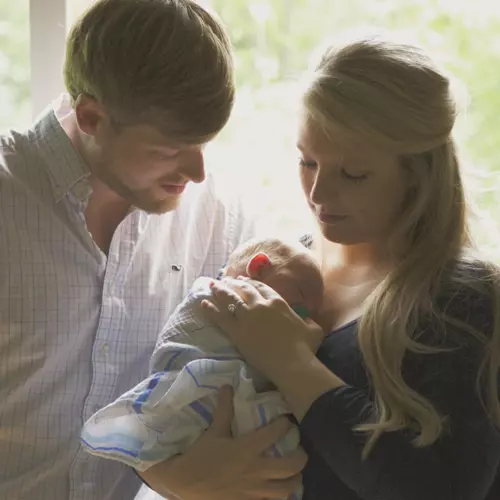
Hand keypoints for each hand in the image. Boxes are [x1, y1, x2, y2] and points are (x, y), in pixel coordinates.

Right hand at [138, 386, 306, 499]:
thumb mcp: (214, 430)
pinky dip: (279, 496)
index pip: (276, 433)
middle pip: (290, 467)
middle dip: (301, 457)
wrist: (185, 483)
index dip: (285, 424)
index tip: (287, 420)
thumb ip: (224, 409)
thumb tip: (228, 386)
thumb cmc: (201, 455)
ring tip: (294, 474)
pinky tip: (278, 490)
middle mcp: (256, 470)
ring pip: (286, 490)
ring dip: (294, 481)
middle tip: (300, 450)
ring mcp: (254, 490)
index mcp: (248, 449)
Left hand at [201, 278, 324, 381]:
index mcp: (278, 302)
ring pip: (230, 300)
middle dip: (233, 283)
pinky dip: (211, 309)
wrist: (292, 363)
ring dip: (219, 291)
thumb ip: (308, 320)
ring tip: (211, 285)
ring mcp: (247, 317)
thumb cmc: (305, 347)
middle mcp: (260, 305)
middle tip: (224, 280)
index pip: (261, 287)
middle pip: (243, 290)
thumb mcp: (313, 329)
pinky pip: (220, 317)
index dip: (250, 282)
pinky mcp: (237, 332)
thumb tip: (307, 318)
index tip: (242, 280)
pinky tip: (203, 304)